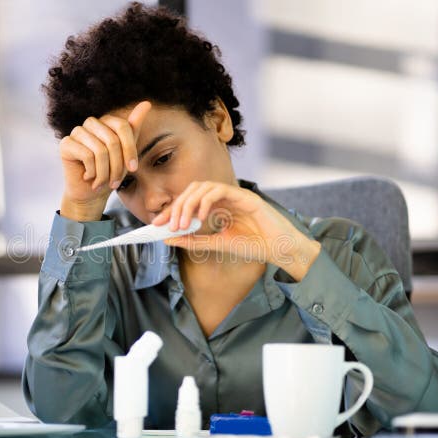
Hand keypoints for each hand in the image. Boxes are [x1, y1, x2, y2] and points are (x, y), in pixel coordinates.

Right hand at [59, 101, 151, 220]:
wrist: (89, 193)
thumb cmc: (109, 172)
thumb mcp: (126, 152)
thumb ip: (134, 127)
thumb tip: (147, 102)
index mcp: (106, 121)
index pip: (123, 126)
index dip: (130, 149)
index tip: (133, 169)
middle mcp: (91, 123)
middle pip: (112, 140)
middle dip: (117, 166)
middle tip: (114, 182)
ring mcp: (77, 131)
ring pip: (100, 151)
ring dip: (104, 173)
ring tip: (102, 182)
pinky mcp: (66, 143)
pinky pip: (87, 156)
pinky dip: (92, 173)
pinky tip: (88, 177)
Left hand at [151, 181, 320, 280]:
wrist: (280, 250)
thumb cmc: (254, 246)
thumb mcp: (217, 244)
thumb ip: (194, 241)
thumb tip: (168, 238)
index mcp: (218, 206)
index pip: (189, 200)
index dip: (172, 210)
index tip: (157, 224)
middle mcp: (225, 197)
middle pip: (193, 190)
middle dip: (176, 205)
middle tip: (166, 224)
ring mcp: (235, 194)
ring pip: (203, 187)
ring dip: (188, 204)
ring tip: (182, 223)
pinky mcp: (245, 196)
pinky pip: (220, 191)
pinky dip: (206, 202)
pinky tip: (200, 217)